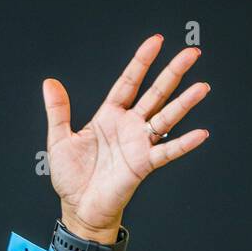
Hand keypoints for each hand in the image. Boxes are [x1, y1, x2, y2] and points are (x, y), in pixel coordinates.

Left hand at [43, 34, 210, 240]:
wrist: (78, 208)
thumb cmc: (71, 178)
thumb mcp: (59, 140)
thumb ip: (58, 111)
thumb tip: (50, 84)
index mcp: (108, 117)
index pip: (128, 83)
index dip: (141, 62)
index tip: (156, 42)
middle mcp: (128, 127)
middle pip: (155, 94)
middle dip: (172, 73)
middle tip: (191, 54)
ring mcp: (138, 145)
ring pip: (166, 117)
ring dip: (184, 103)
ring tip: (202, 87)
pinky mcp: (143, 165)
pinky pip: (167, 151)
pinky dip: (183, 143)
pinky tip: (200, 133)